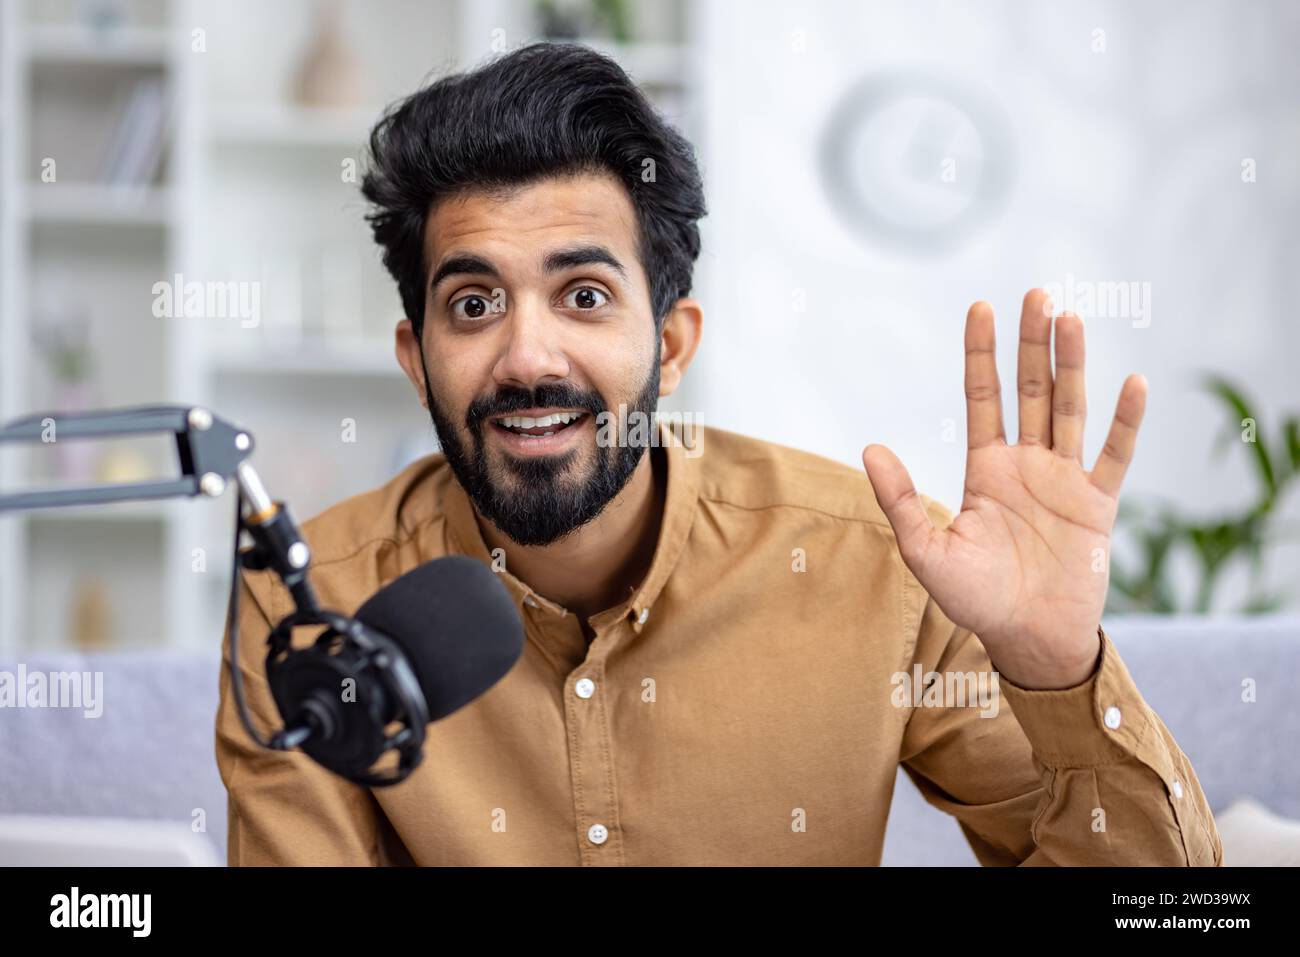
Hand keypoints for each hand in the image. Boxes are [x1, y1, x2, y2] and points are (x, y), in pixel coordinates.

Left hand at [862, 289, 1147, 689]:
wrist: (1027, 640)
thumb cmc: (973, 599)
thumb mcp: (926, 551)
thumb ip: (902, 500)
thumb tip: (870, 448)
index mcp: (986, 469)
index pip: (983, 397)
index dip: (982, 353)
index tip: (982, 307)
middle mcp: (1027, 464)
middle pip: (1032, 390)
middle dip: (1033, 343)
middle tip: (1038, 293)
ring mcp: (1066, 480)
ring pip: (1072, 409)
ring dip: (1073, 365)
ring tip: (1072, 318)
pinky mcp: (1098, 506)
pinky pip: (1115, 456)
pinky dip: (1126, 422)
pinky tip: (1133, 382)